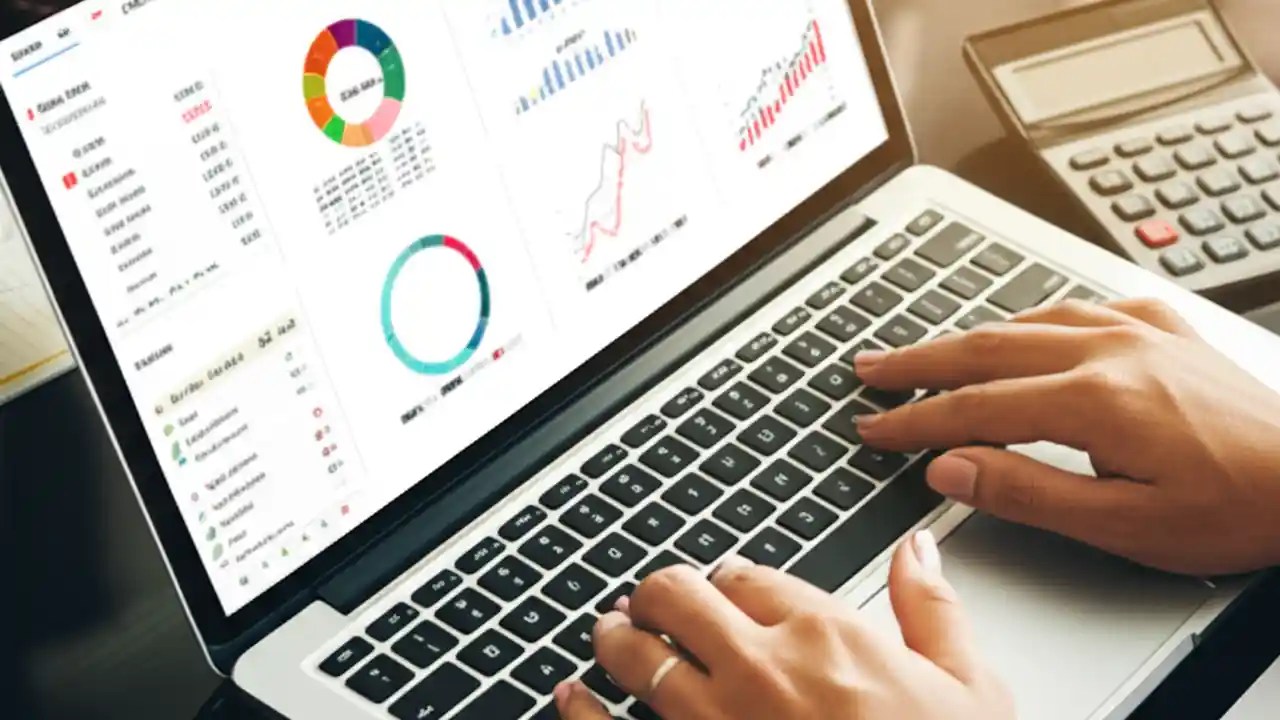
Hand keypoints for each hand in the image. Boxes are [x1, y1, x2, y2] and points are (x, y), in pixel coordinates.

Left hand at [555, 532, 1013, 719]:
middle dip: (660, 592)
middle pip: (679, 597)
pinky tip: (570, 698)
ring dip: (617, 636)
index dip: (728, 579)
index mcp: (828, 637)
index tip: (723, 588)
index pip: (749, 577)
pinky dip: (580, 711)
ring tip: (611, 632)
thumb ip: (934, 613)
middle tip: (654, 600)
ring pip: (637, 655)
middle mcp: (762, 669)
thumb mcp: (971, 692)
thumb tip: (917, 553)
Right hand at [854, 298, 1279, 575]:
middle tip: (870, 366)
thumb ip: (1028, 491)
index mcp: (1095, 399)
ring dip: (970, 333)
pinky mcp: (1167, 331)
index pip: (974, 406)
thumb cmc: (1238, 508)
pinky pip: (1084, 306)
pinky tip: (1029, 325)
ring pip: (1030, 319)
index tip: (873, 426)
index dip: (915, 418)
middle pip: (988, 347)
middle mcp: (1111, 351)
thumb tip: (951, 466)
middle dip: (920, 359)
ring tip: (929, 347)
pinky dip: (1038, 316)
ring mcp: (1140, 333)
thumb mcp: (1124, 524)